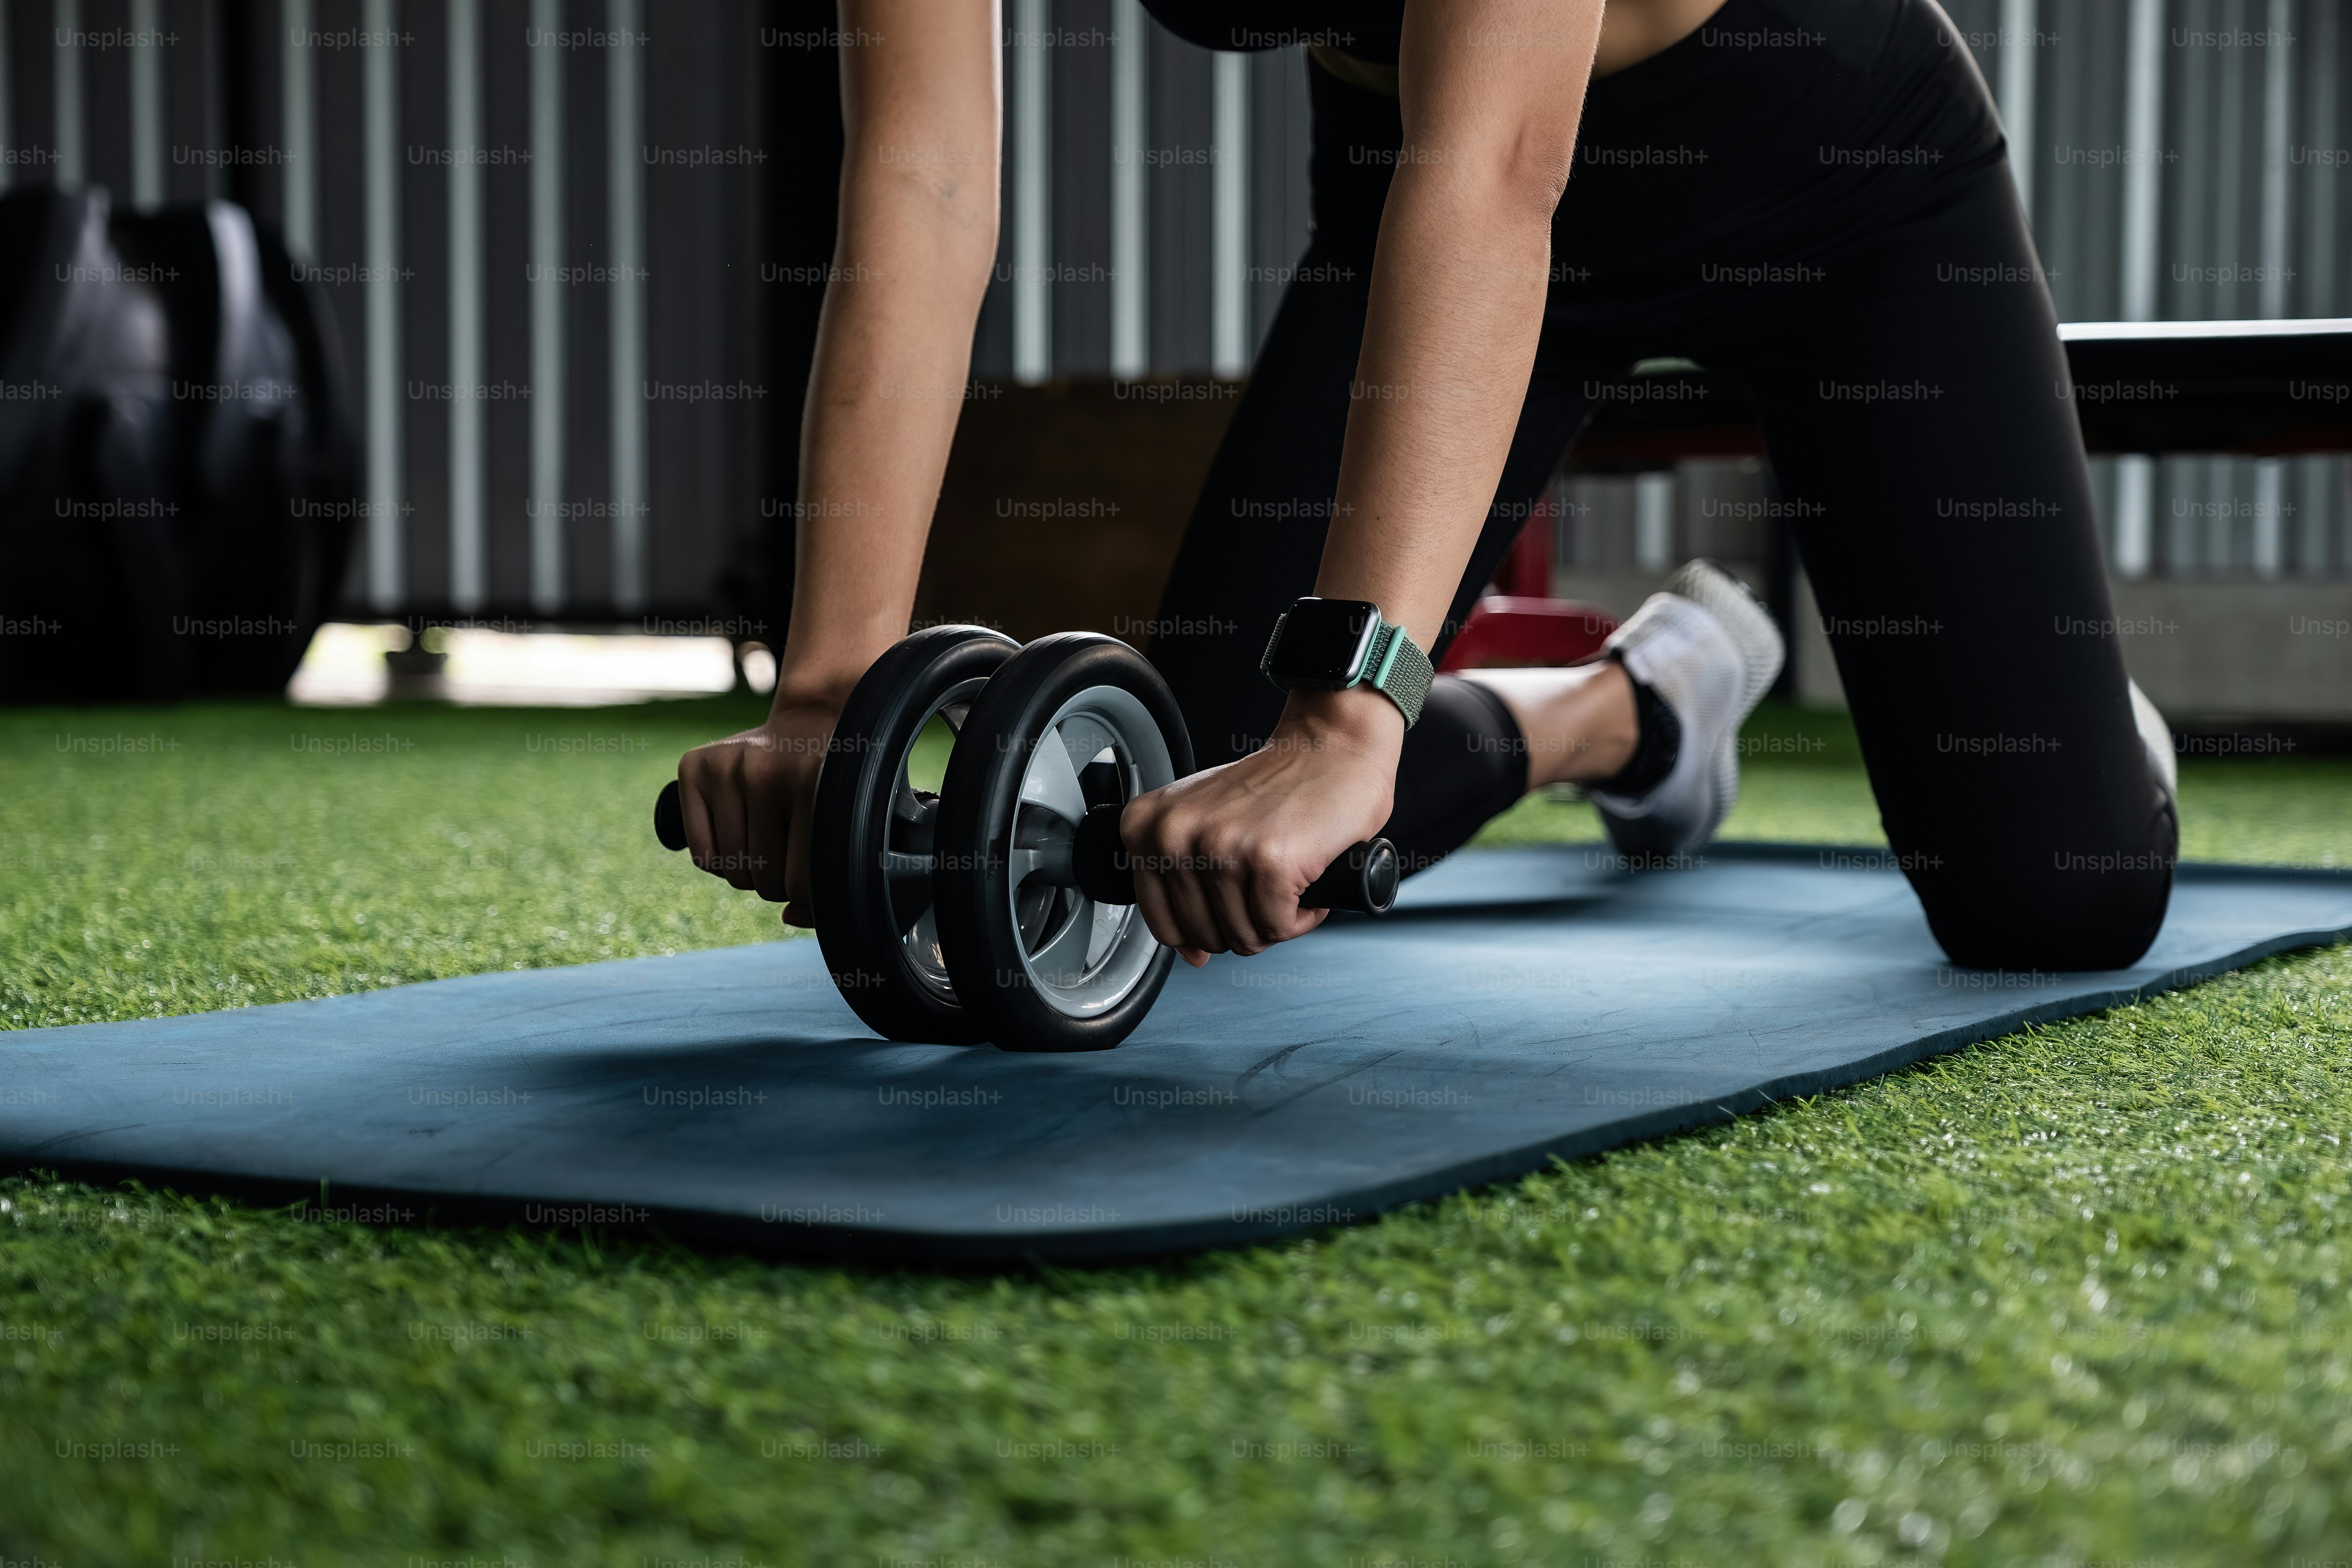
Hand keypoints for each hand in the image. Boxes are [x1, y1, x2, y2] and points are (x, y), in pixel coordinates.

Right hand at [674, 700, 840, 925]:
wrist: (810, 722)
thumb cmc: (833, 785)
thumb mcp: (849, 822)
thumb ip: (831, 879)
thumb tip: (789, 916)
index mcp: (813, 783)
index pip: (802, 884)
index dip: (808, 895)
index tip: (817, 872)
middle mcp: (765, 771)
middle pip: (766, 882)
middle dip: (779, 882)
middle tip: (791, 849)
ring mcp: (727, 766)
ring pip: (734, 873)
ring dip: (752, 872)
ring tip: (768, 838)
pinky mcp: (694, 766)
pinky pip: (703, 856)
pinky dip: (721, 861)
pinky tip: (739, 832)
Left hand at [1121, 688, 1400, 965]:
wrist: (1331, 746)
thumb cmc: (1274, 786)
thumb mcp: (1203, 824)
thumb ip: (1183, 884)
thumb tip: (1191, 956)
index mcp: (1147, 827)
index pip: (1162, 922)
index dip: (1204, 927)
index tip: (1231, 900)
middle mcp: (1175, 835)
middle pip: (1205, 935)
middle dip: (1245, 924)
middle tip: (1266, 885)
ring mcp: (1222, 848)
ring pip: (1244, 937)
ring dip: (1277, 920)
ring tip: (1288, 878)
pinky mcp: (1270, 862)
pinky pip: (1279, 928)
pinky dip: (1302, 916)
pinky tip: (1307, 881)